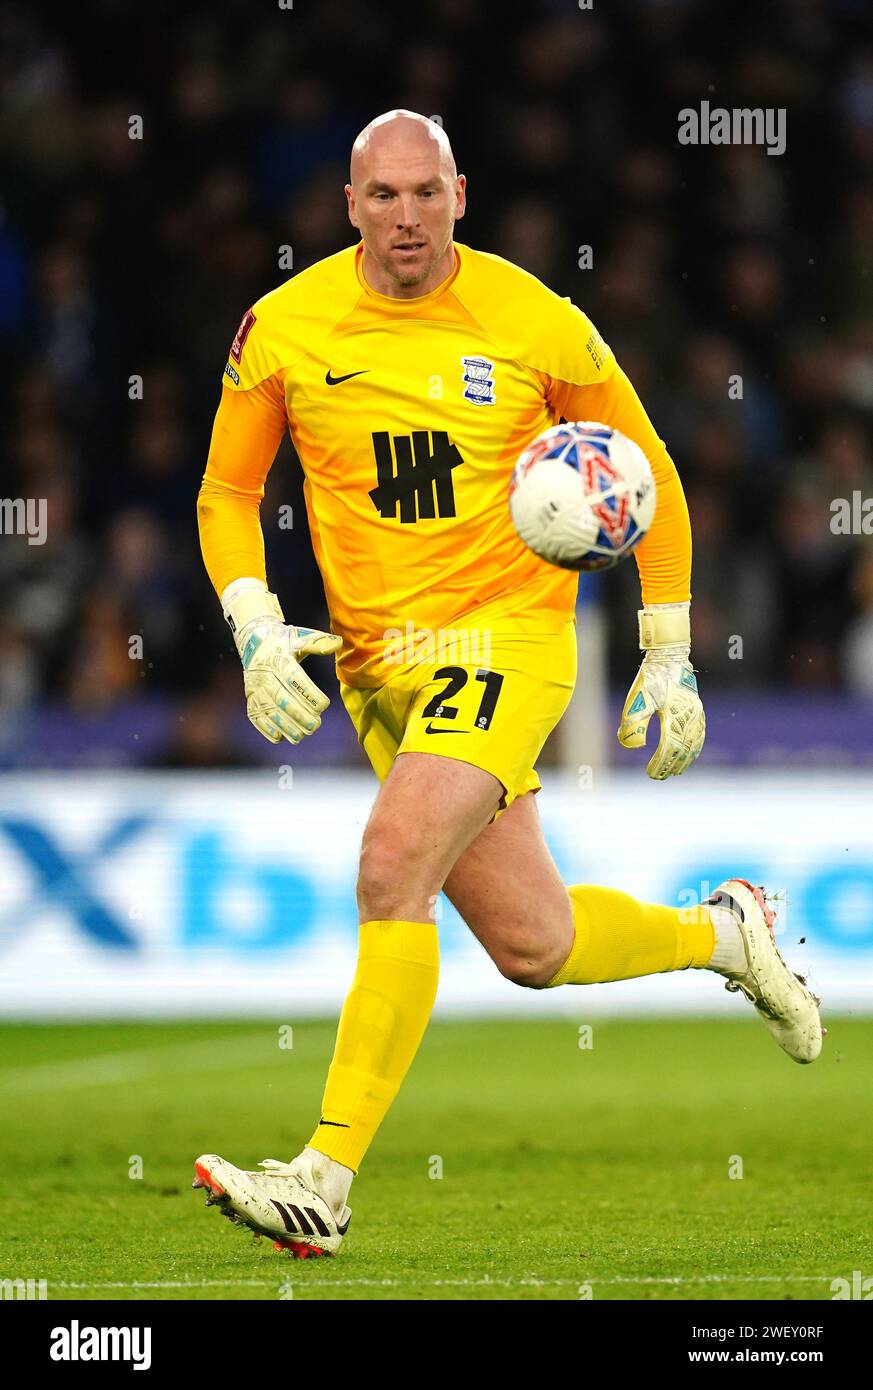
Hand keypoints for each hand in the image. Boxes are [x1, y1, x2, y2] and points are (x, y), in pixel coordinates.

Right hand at [223, 580, 341, 744]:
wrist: (254, 640)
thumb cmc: (283, 641)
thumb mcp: (299, 637)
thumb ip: (318, 643)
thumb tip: (338, 643)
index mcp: (279, 660)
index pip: (295, 679)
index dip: (309, 694)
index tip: (324, 705)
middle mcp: (265, 676)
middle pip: (282, 699)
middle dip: (299, 715)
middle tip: (315, 726)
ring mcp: (255, 689)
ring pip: (269, 711)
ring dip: (285, 726)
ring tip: (301, 735)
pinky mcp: (250, 699)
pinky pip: (256, 717)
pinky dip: (266, 729)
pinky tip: (280, 737)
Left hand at [617, 603, 704, 779]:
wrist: (669, 656)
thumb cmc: (651, 678)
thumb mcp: (638, 700)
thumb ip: (634, 724)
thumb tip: (632, 747)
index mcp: (674, 717)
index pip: (668, 749)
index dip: (661, 764)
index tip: (651, 774)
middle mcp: (688, 718)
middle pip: (683, 750)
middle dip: (672, 765)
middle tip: (660, 776)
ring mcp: (695, 713)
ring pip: (694, 743)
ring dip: (685, 758)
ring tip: (677, 770)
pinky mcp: (696, 707)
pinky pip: (700, 732)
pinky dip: (695, 746)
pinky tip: (690, 750)